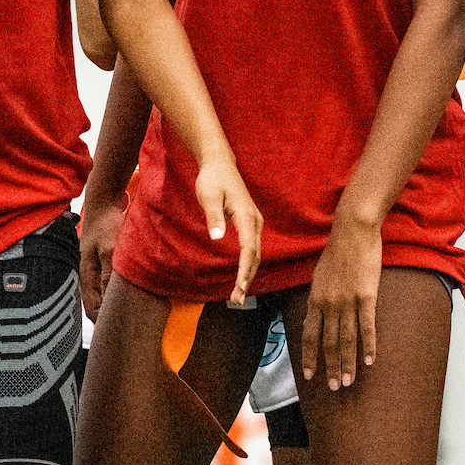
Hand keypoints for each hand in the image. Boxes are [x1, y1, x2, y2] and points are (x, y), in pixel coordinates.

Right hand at [78, 189, 126, 319]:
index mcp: (87, 278)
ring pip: (107, 298)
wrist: (104, 204)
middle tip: (132, 331)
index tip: (122, 334)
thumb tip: (109, 299)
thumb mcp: (109, 250)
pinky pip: (113, 286)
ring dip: (118, 307)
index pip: (93, 310)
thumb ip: (109, 274)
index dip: (105, 324)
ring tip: (137, 318)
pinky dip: (122, 294)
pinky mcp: (108, 265)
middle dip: (112, 319)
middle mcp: (91, 278)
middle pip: (99, 307)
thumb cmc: (105, 225)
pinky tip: (138, 297)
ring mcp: (99, 272)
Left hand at [194, 158, 263, 304]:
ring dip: (248, 274)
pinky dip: (248, 265)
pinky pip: (252, 248)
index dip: (245, 269)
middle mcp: (255, 221)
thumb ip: (214, 217)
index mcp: (246, 215)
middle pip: (255, 255)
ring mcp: (254, 223)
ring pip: (255, 254)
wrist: (220, 165)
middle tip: (236, 299)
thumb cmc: (213, 180)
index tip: (240, 285)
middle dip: (247, 278)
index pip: (249, 248)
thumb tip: (217, 238)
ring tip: (238, 294)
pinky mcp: (250, 224)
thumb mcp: (209, 196)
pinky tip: (242, 276)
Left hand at [302, 213, 382, 390]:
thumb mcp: (320, 275)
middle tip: (334, 387)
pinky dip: (368, 346)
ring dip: (346, 363)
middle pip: (328, 343)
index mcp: (315, 299)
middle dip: (330, 367)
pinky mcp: (366, 297)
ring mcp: (347, 301)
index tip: (311, 375)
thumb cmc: (338, 249)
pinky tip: (369, 361)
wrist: (352, 231)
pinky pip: (367, 326)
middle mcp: (328, 304)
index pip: (310, 335)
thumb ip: (319, 296)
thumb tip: (318, 311)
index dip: (310, 357)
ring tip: (348, 382)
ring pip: (345, 340)